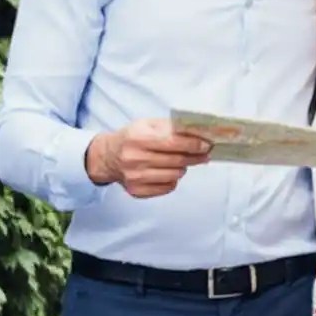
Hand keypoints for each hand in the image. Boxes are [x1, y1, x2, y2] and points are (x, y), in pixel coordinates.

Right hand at [85, 118, 210, 197]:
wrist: (108, 157)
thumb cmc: (132, 138)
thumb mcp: (147, 125)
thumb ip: (170, 127)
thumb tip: (197, 133)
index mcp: (138, 138)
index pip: (173, 143)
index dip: (193, 144)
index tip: (207, 145)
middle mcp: (135, 158)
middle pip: (176, 160)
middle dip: (195, 157)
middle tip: (205, 154)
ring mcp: (135, 177)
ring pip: (174, 175)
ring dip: (183, 167)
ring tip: (181, 161)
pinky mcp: (137, 191)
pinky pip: (167, 187)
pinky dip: (173, 179)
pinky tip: (169, 172)